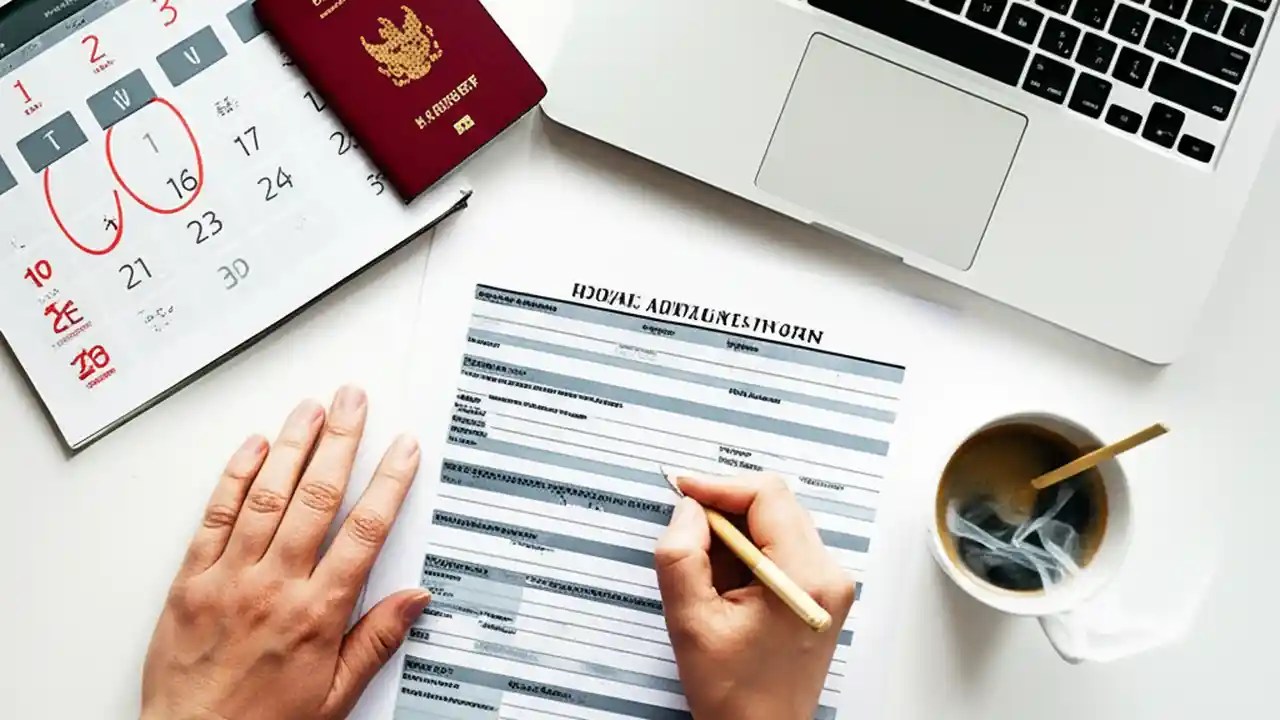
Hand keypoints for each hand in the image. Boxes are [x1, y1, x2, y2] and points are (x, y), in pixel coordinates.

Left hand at [142, 387, 429, 719]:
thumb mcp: (335, 697)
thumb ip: (376, 642)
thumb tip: (415, 600)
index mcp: (317, 615)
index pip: (363, 532)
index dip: (388, 483)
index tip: (403, 451)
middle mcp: (274, 586)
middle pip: (316, 497)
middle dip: (340, 442)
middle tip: (354, 403)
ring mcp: (229, 578)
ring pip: (267, 496)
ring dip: (292, 446)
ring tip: (311, 409)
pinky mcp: (190, 581)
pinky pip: (215, 517)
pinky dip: (235, 477)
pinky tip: (253, 448)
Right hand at [655, 474, 855, 719]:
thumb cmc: (734, 694)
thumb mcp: (690, 621)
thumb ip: (681, 555)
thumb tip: (689, 509)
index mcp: (805, 577)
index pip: (767, 496)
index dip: (719, 486)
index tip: (682, 490)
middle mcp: (828, 574)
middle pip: (775, 504)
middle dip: (725, 508)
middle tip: (687, 531)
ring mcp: (829, 584)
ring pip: (777, 523)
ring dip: (735, 531)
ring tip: (706, 568)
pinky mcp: (819, 593)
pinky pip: (782, 547)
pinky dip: (748, 550)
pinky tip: (726, 582)